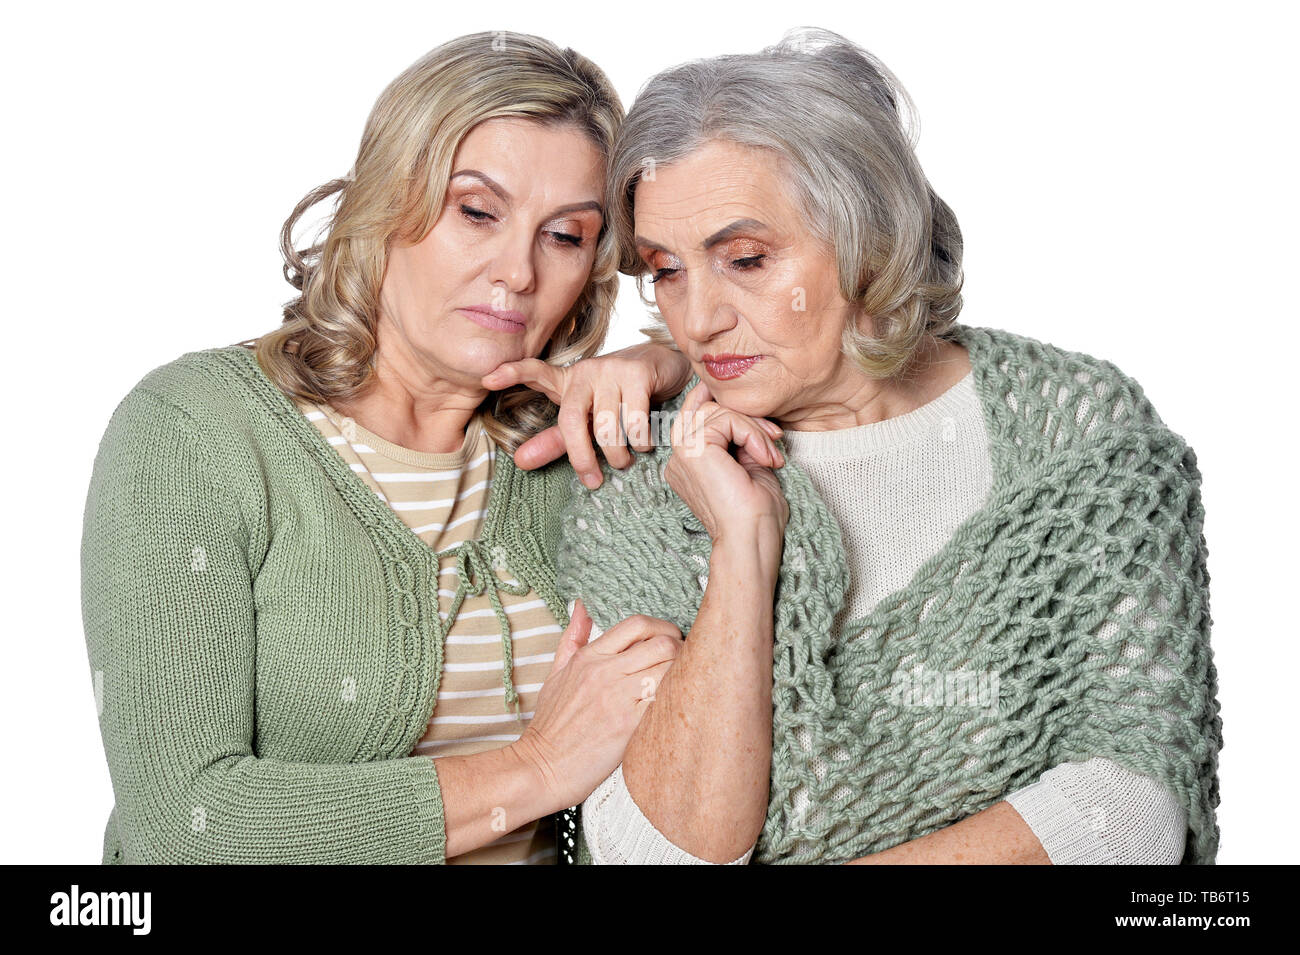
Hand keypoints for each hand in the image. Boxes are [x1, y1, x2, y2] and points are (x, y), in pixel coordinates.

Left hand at [481, 342, 692, 487]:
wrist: (665, 368)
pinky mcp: (637, 374)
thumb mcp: (587, 420)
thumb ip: (556, 442)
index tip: (487, 379)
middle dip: (582, 458)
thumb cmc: (620, 397)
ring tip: (626, 459)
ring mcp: (611, 370)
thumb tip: (521, 463)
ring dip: (619, 455)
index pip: (536, 372)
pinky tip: (645, 443)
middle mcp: (586, 372)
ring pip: (607, 427)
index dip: (512, 373)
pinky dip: (640, 442)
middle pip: (571, 422)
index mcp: (568, 383)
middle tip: (594, 481)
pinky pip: (634, 422)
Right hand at [511, 599, 682, 810]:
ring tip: (683, 685)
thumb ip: (573, 636)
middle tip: (684, 664)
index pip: (637, 624)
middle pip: (662, 643)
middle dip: (681, 650)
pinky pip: (664, 700)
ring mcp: (617, 697)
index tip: (670, 640)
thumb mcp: (556, 672)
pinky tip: (674, 708)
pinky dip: (676, 700)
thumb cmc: (551, 726)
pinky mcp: (628, 725)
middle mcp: (604, 671)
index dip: (663, 628)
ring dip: (682, 674)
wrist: (542, 768)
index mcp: (590, 656)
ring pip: (668, 668)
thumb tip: (582, 605)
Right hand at [664, 380, 789, 553]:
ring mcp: (682, 453)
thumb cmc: (756, 514)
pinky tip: (765, 459)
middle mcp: (680, 457)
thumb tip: (747, 409)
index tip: (768, 427)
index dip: (732, 410)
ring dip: (753, 427)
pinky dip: (753, 434)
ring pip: (716, 411)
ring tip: (772, 455)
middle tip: (775, 437)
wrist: (751, 540)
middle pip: (708, 408)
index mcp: (690, 462)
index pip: (702, 415)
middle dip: (747, 416)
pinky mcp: (693, 450)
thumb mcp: (750, 464)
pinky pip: (726, 420)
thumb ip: (741, 438)